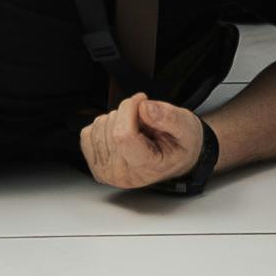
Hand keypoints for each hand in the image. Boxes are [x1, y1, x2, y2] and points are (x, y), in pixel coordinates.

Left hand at [81, 92, 210, 190]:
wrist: (176, 159)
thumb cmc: (180, 146)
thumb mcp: (187, 128)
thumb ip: (169, 118)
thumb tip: (145, 108)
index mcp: (145, 167)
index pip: (122, 135)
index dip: (130, 109)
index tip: (143, 101)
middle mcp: (122, 174)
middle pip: (110, 128)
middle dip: (126, 112)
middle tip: (145, 121)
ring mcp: (106, 172)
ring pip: (99, 126)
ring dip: (117, 119)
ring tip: (137, 129)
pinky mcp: (95, 164)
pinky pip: (89, 132)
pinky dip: (104, 126)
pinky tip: (122, 133)